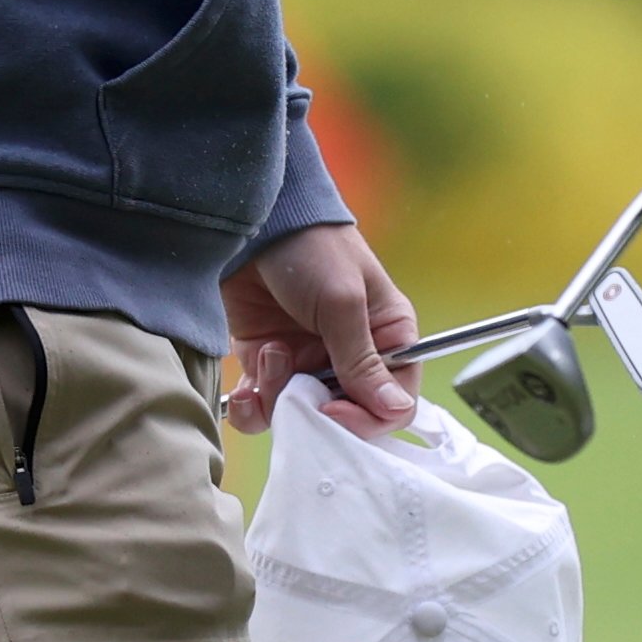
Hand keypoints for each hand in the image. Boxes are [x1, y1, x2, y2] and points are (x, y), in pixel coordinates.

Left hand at [220, 222, 418, 431]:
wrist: (251, 224)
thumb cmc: (312, 249)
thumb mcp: (342, 302)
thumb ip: (363, 361)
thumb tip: (397, 410)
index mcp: (386, 339)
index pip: (393, 401)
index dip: (367, 417)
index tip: (332, 410)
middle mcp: (349, 358)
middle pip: (344, 417)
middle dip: (314, 412)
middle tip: (292, 390)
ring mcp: (307, 362)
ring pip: (299, 417)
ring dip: (277, 402)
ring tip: (267, 360)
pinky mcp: (267, 363)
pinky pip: (263, 407)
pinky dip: (251, 407)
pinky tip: (244, 386)